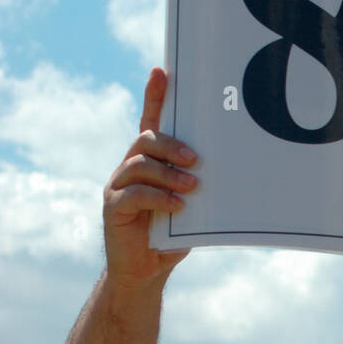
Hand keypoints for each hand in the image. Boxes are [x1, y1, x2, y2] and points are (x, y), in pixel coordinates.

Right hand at [103, 67, 198, 285]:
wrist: (145, 271)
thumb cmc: (171, 236)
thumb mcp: (190, 207)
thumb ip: (197, 187)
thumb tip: (229, 170)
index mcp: (149, 163)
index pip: (151, 122)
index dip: (155, 96)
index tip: (163, 71)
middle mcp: (130, 168)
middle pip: (146, 140)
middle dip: (172, 145)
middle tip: (197, 160)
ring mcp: (119, 186)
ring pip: (140, 164)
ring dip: (168, 173)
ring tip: (193, 186)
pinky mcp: (113, 207)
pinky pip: (134, 194)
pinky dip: (158, 198)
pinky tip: (178, 207)